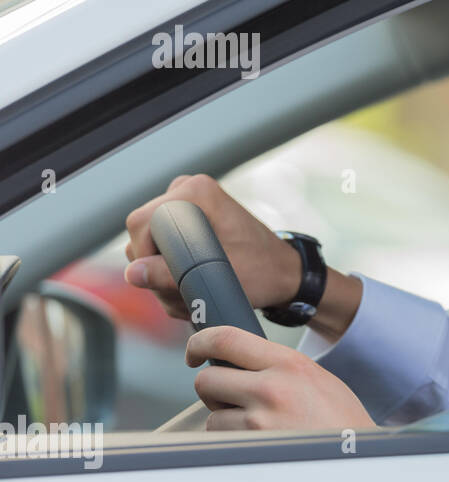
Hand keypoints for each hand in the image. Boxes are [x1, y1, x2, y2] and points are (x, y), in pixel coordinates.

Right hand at [124, 174, 299, 318]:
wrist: (283, 273)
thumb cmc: (262, 272)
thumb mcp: (214, 276)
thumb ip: (169, 275)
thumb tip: (132, 273)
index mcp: (196, 192)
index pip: (141, 223)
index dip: (147, 257)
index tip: (172, 278)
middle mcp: (186, 191)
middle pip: (140, 236)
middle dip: (157, 270)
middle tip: (188, 290)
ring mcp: (184, 206)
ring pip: (147, 248)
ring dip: (165, 276)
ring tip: (196, 290)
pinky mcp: (184, 222)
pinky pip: (159, 250)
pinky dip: (172, 273)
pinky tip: (194, 286)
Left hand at [186, 326, 376, 429]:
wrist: (357, 457)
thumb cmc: (340, 419)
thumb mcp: (315, 378)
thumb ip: (277, 366)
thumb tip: (235, 362)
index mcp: (289, 363)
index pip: (225, 338)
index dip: (199, 343)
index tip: (195, 352)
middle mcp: (272, 388)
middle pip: (207, 380)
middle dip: (213, 389)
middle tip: (231, 397)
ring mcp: (260, 422)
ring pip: (212, 416)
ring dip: (226, 421)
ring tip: (261, 425)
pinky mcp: (253, 448)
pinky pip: (224, 441)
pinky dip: (235, 441)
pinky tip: (263, 441)